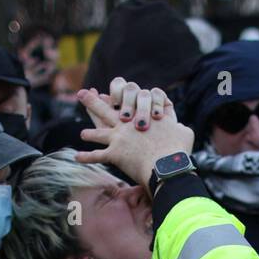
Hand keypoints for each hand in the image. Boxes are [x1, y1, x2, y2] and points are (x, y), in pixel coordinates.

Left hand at [75, 85, 193, 192]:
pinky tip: (77, 157)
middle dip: (92, 102)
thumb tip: (179, 125)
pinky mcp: (114, 155)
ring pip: (98, 133)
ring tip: (82, 134)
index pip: (127, 103)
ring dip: (90, 134)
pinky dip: (86, 157)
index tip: (108, 94)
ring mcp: (118, 139)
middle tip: (81, 94)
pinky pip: (96, 156)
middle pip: (105, 111)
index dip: (117, 98)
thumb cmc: (178, 149)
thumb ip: (176, 125)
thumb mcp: (182, 131)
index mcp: (142, 116)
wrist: (168, 165)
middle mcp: (126, 125)